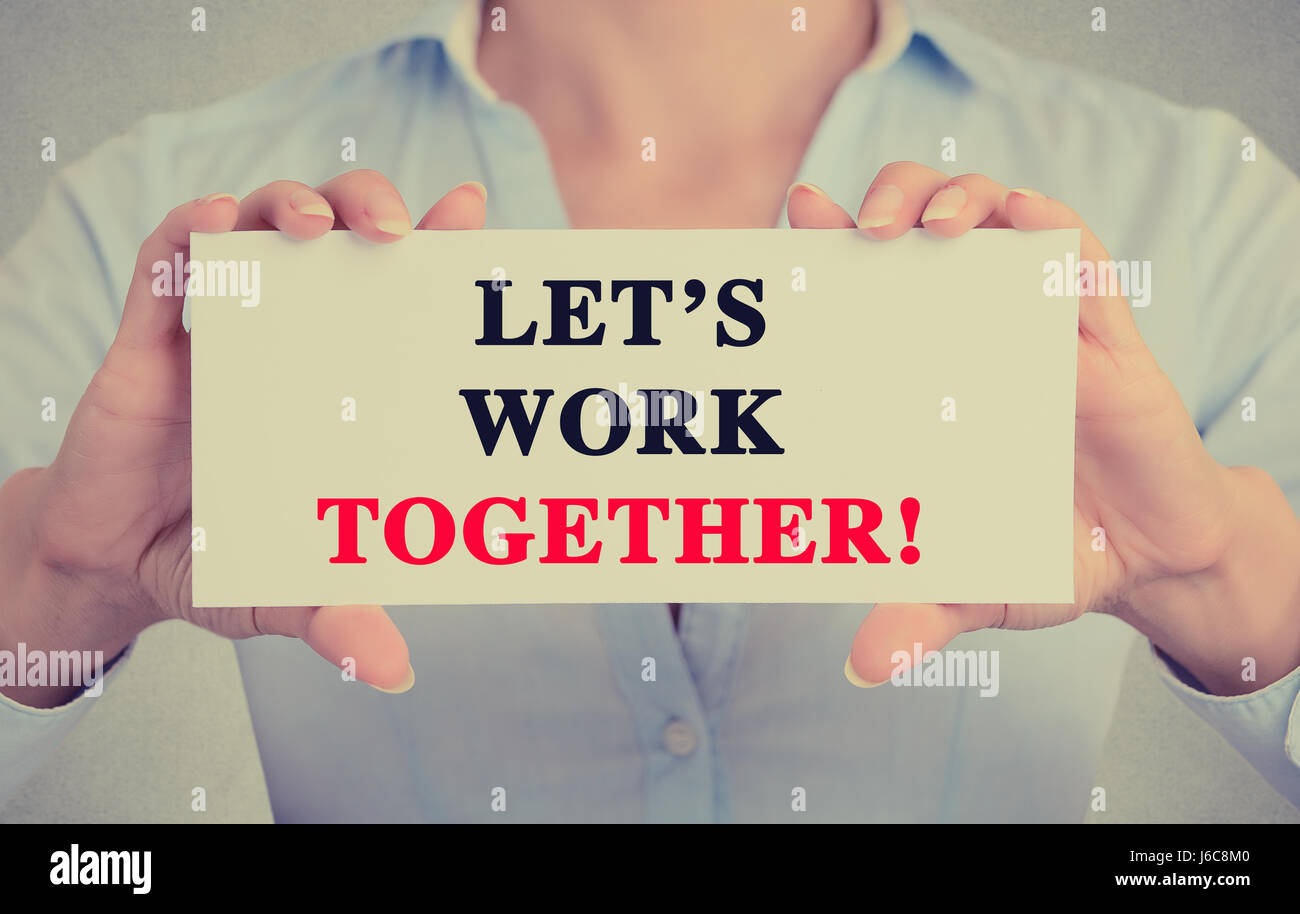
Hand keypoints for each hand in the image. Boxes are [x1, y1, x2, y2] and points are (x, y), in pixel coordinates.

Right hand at [0, 170, 486, 706]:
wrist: (115, 564)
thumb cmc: (218, 561)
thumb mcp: (284, 591)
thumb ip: (336, 618)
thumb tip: (395, 673)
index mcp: (340, 381)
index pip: (398, 293)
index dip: (438, 246)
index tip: (473, 215)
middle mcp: (292, 339)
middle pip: (338, 233)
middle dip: (367, 206)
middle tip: (394, 232)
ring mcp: (224, 329)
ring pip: (259, 224)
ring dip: (291, 204)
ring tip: (314, 228)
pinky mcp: (150, 337)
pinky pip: (168, 261)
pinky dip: (192, 235)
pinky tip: (215, 230)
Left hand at [788, 163, 1299, 695]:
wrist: (1148, 559)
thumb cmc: (1045, 555)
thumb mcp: (974, 587)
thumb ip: (921, 614)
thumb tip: (865, 668)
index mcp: (931, 374)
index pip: (871, 285)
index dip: (830, 242)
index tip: (797, 217)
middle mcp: (977, 334)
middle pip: (926, 224)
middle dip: (892, 199)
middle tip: (865, 230)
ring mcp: (1040, 325)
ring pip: (1001, 217)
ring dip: (966, 198)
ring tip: (939, 228)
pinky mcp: (1107, 333)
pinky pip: (1082, 258)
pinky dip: (1053, 233)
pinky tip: (1030, 232)